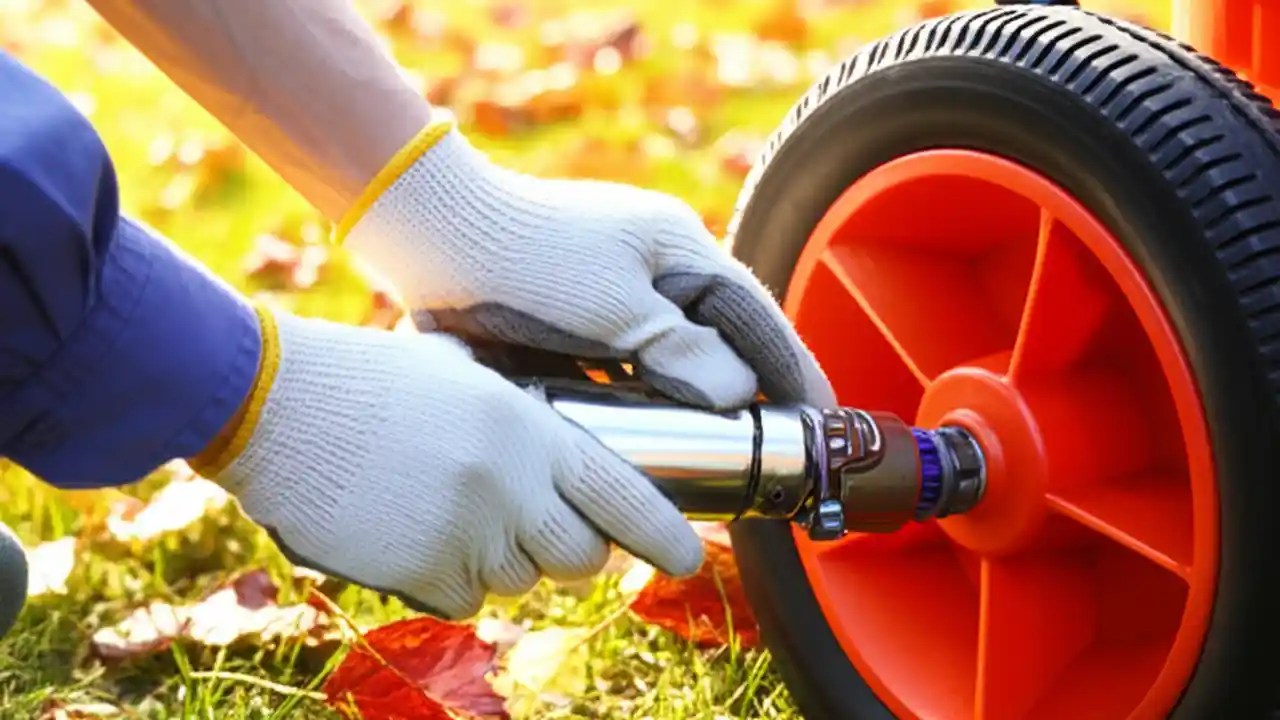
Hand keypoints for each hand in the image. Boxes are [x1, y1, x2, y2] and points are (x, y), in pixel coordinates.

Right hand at [197, 308, 702, 618]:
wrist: (281, 404)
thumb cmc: (369, 378)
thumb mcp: (466, 377)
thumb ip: (522, 421)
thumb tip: (560, 461)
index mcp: (531, 428)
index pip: (623, 495)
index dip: (664, 535)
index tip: (690, 559)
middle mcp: (512, 485)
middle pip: (582, 559)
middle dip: (571, 553)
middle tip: (541, 531)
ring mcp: (469, 533)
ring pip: (520, 581)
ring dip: (502, 560)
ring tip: (453, 511)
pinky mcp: (424, 572)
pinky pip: (465, 600)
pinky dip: (451, 579)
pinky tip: (416, 533)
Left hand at [338, 122, 834, 408]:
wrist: (431, 236)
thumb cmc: (524, 257)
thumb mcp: (615, 306)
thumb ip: (683, 352)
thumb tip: (737, 395)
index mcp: (680, 251)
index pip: (757, 319)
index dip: (795, 372)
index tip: (824, 421)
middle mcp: (655, 273)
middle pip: (721, 345)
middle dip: (748, 398)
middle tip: (774, 455)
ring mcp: (615, 299)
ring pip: (673, 365)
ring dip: (693, 408)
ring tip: (720, 459)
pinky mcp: (576, 325)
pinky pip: (627, 374)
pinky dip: (642, 405)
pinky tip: (648, 440)